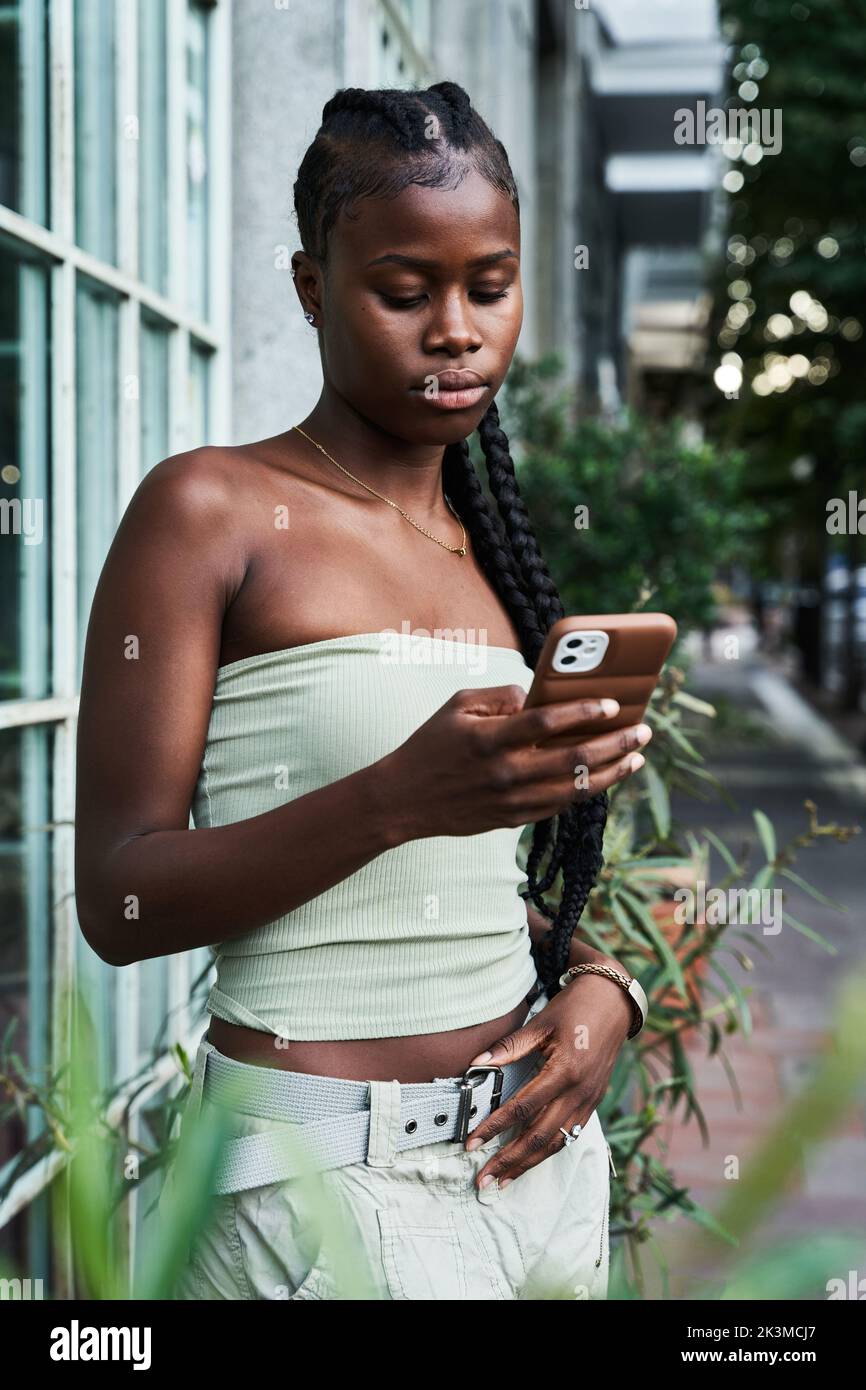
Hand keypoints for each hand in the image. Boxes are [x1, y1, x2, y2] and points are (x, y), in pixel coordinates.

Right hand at [377, 683, 652, 842]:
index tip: (611, 703)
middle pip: (573, 758)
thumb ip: (500, 697)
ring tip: (635, 757)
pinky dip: (585, 791)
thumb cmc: (431, 744)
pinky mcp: (514, 819)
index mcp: (490, 739)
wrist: (405, 799)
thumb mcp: (457, 706)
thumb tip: (536, 696)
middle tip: (642, 731)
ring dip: (611, 772)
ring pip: (575, 788)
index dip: (582, 712)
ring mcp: (512, 800)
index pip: (545, 723)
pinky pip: (560, 806)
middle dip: (615, 743)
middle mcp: (506, 772)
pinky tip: (604, 777)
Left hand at [462, 973, 633, 1190]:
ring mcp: (589, 1100)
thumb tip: (476, 1064)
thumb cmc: (574, 1008)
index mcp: (564, 1071)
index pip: (522, 1108)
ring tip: (503, 1180)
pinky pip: (570, 1134)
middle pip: (539, 1137)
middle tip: (483, 1179)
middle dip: (509, 1161)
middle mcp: (579, 1092)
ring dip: (528, 1164)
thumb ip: (508, 1047)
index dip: (494, 1127)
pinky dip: (548, 1150)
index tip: (471, 1142)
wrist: (612, 1002)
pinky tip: (531, 1160)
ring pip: (556, 1143)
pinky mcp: (593, 1102)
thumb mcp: (540, 1023)